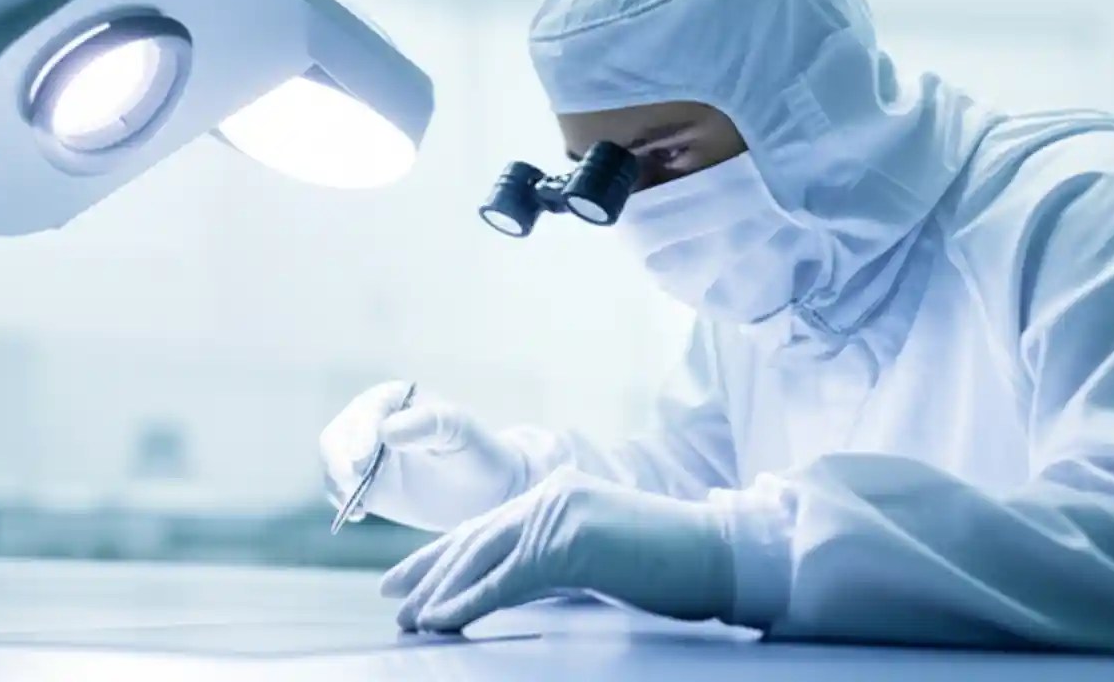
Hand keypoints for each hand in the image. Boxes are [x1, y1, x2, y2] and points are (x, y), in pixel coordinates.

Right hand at [320, 381, 529, 531]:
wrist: (487, 490)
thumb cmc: (478, 452)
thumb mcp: (459, 431)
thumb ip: (427, 423)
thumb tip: (386, 430)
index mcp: (396, 398)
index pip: (367, 412)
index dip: (362, 434)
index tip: (365, 459)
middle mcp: (373, 421)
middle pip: (340, 435)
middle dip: (340, 459)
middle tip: (354, 483)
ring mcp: (365, 454)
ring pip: (334, 461)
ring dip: (337, 481)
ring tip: (359, 503)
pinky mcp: (364, 483)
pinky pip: (339, 488)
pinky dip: (341, 499)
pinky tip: (359, 513)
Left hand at [380, 467, 733, 631]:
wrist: (721, 554)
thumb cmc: (667, 565)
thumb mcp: (596, 559)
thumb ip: (552, 562)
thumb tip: (509, 588)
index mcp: (556, 491)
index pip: (487, 525)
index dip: (442, 554)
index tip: (407, 580)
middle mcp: (551, 492)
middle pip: (474, 536)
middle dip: (428, 570)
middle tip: (392, 598)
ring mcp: (560, 511)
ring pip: (482, 555)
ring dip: (440, 591)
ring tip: (410, 620)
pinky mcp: (570, 542)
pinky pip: (507, 579)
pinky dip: (469, 602)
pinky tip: (441, 622)